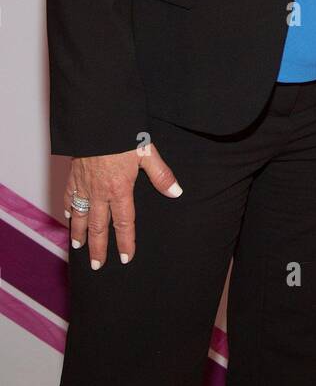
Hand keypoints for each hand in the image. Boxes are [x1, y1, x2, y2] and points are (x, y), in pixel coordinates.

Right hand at [64, 140, 182, 269]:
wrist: (97, 120)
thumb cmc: (123, 134)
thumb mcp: (147, 153)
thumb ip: (161, 175)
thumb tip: (176, 192)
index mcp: (120, 189)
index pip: (124, 222)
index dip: (126, 242)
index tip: (126, 258)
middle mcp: (100, 192)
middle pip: (99, 226)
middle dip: (98, 248)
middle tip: (97, 265)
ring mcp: (84, 185)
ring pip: (80, 215)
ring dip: (80, 233)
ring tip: (79, 247)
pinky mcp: (73, 175)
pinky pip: (69, 197)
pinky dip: (69, 209)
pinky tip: (69, 217)